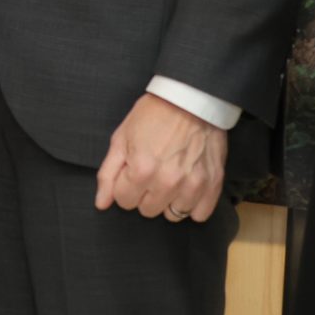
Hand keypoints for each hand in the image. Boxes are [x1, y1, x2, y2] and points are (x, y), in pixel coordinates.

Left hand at [95, 92, 227, 222]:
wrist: (190, 99)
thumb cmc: (153, 115)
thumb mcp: (121, 138)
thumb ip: (108, 174)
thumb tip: (101, 203)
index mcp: (141, 170)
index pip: (124, 201)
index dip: (126, 185)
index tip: (133, 170)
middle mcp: (167, 182)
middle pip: (147, 210)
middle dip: (145, 193)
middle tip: (153, 170)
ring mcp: (192, 185)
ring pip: (173, 215)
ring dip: (169, 200)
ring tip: (172, 176)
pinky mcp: (212, 184)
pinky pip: (199, 214)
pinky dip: (193, 204)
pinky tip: (188, 185)